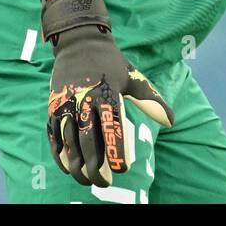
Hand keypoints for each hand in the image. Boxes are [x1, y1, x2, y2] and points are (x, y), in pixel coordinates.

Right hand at [44, 0, 173, 186]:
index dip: (116, 151)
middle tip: (103, 182)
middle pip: (87, 140)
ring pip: (68, 142)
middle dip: (95, 166)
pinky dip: (59, 154)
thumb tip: (172, 121)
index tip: (122, 169)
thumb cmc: (112, 63)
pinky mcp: (53, 107)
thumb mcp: (134, 78)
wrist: (79, 43)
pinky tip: (67, 167)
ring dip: (76, 165)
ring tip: (85, 180)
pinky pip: (54, 135)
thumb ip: (151, 101)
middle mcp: (84, 101)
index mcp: (107, 94)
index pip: (112, 128)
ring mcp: (66, 104)